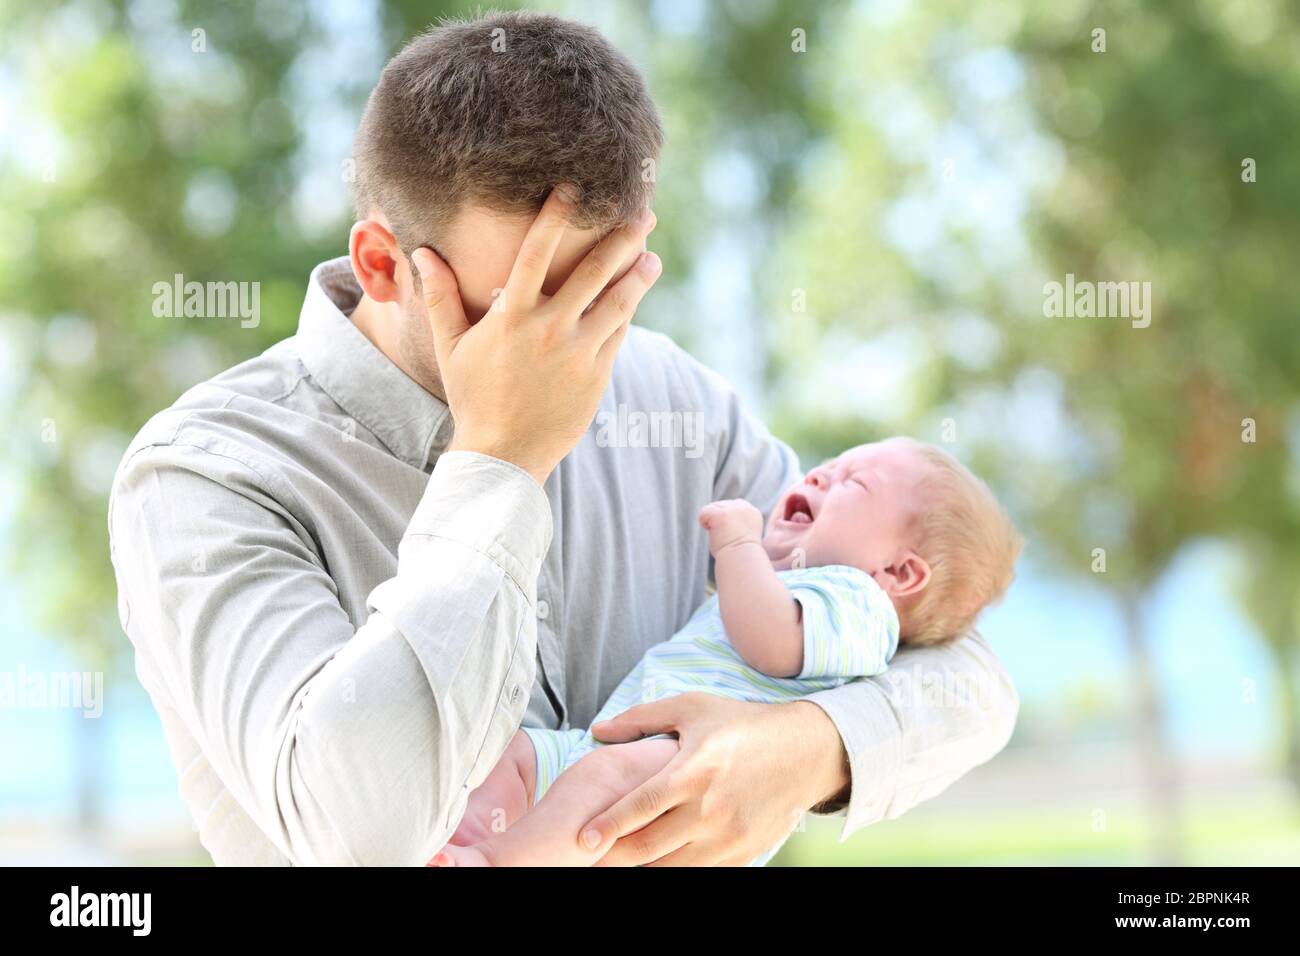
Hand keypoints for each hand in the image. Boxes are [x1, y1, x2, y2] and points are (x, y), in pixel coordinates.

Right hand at [413, 187, 659, 485]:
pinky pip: (618, 334)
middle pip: (592, 272)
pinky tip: (636, 293)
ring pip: (617, 303)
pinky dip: (628, 311)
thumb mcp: (451, 348)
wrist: (504, 454)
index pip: (535, 254)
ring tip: (651, 255)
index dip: (555, 218)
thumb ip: (440, 297)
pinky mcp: (597, 376)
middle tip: (642, 213)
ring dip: (637, 275)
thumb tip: (422, 252)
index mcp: (512, 317)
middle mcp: (549, 330)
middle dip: (621, 239)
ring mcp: (577, 353)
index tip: (573, 188)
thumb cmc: (473, 397)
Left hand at [582, 694, 848, 865]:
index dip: (607, 826)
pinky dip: (673, 869)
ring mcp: (727, 836)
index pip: (640, 806)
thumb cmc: (742, 724)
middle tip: (588, 857)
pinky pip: (698, 871)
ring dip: (639, 866)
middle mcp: (710, 808)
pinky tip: (654, 861)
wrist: (805, 752)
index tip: (582, 839)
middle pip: (648, 846)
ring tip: (616, 861)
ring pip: (670, 866)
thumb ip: (642, 719)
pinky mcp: (742, 852)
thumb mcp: (692, 708)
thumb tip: (598, 730)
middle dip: (613, 856)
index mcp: (694, 770)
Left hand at [698, 499, 763, 555]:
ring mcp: (733, 509)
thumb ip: (734, 522)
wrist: (741, 561)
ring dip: (711, 523)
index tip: (731, 534)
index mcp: (752, 512)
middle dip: (718, 520)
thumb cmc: (738, 555)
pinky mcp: (721, 513)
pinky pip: (704, 512)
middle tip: (726, 537)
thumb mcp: (742, 534)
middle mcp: (744, 507)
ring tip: (722, 536)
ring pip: (711, 508)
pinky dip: (704, 523)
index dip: (727, 519)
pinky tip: (713, 533)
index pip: (734, 505)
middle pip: (721, 505)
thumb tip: (716, 519)